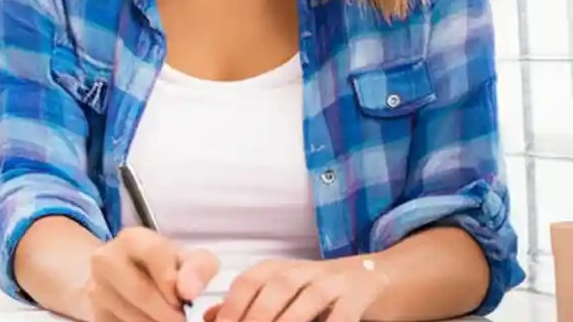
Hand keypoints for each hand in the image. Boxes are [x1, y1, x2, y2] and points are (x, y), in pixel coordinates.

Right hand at [85, 227, 218, 321]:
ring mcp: (96, 290)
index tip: (187, 298)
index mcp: (131, 240)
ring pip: (133, 317)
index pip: (155, 255)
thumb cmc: (163, 267)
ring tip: (168, 318)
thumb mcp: (186, 258)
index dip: (174, 280)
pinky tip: (151, 320)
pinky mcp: (96, 315)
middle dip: (169, 311)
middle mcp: (106, 261)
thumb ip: (198, 267)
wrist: (125, 278)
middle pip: (142, 293)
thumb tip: (188, 291)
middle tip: (182, 317)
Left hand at [204, 258, 387, 321]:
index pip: (249, 281)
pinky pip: (345, 311)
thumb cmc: (320, 293)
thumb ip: (248, 306)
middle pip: (277, 286)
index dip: (234, 305)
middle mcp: (304, 270)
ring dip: (292, 320)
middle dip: (258, 315)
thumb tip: (210, 318)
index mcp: (279, 269)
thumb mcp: (282, 295)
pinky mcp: (361, 293)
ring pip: (310, 296)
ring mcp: (335, 280)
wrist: (377, 277)